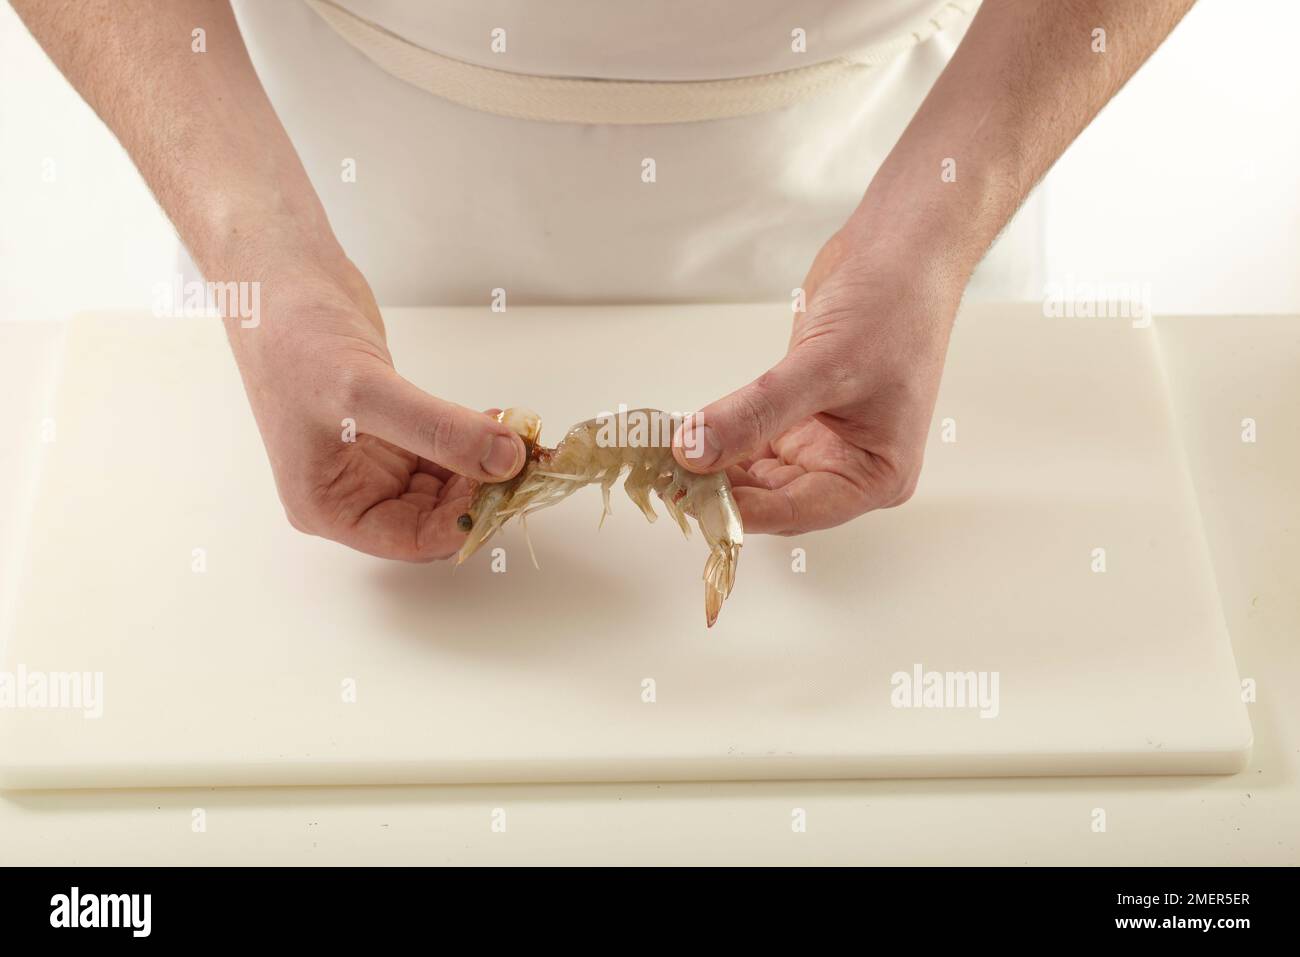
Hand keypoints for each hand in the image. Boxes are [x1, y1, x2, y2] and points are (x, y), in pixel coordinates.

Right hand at [225, 252, 525, 560]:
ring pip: (444, 484)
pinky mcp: (392, 429)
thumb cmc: (294, 337)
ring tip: (520, 437)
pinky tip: (499, 421)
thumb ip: (439, 431)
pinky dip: (474, 440)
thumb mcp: (367, 391)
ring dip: (484, 466)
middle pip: (433, 516)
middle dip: (481, 493)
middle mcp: (349, 492)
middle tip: (526, 462)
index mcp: (327, 505)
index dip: (464, 522)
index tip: (509, 490)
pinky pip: (444, 450)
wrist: (279, 275)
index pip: (411, 540)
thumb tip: (506, 461)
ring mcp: (371, 460)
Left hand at [672, 230, 961, 533]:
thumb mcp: (822, 366)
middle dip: (721, 490)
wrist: (899, 251)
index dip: (741, 512)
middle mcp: (848, 467)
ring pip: (754, 472)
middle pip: (771, 498)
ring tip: (661, 461)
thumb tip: (694, 451)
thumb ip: (756, 413)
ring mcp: (821, 442)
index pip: (797, 511)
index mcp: (875, 475)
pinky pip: (749, 439)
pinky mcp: (796, 414)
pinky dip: (718, 437)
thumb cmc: (891, 308)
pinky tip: (683, 435)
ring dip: (712, 467)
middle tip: (665, 480)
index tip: (690, 502)